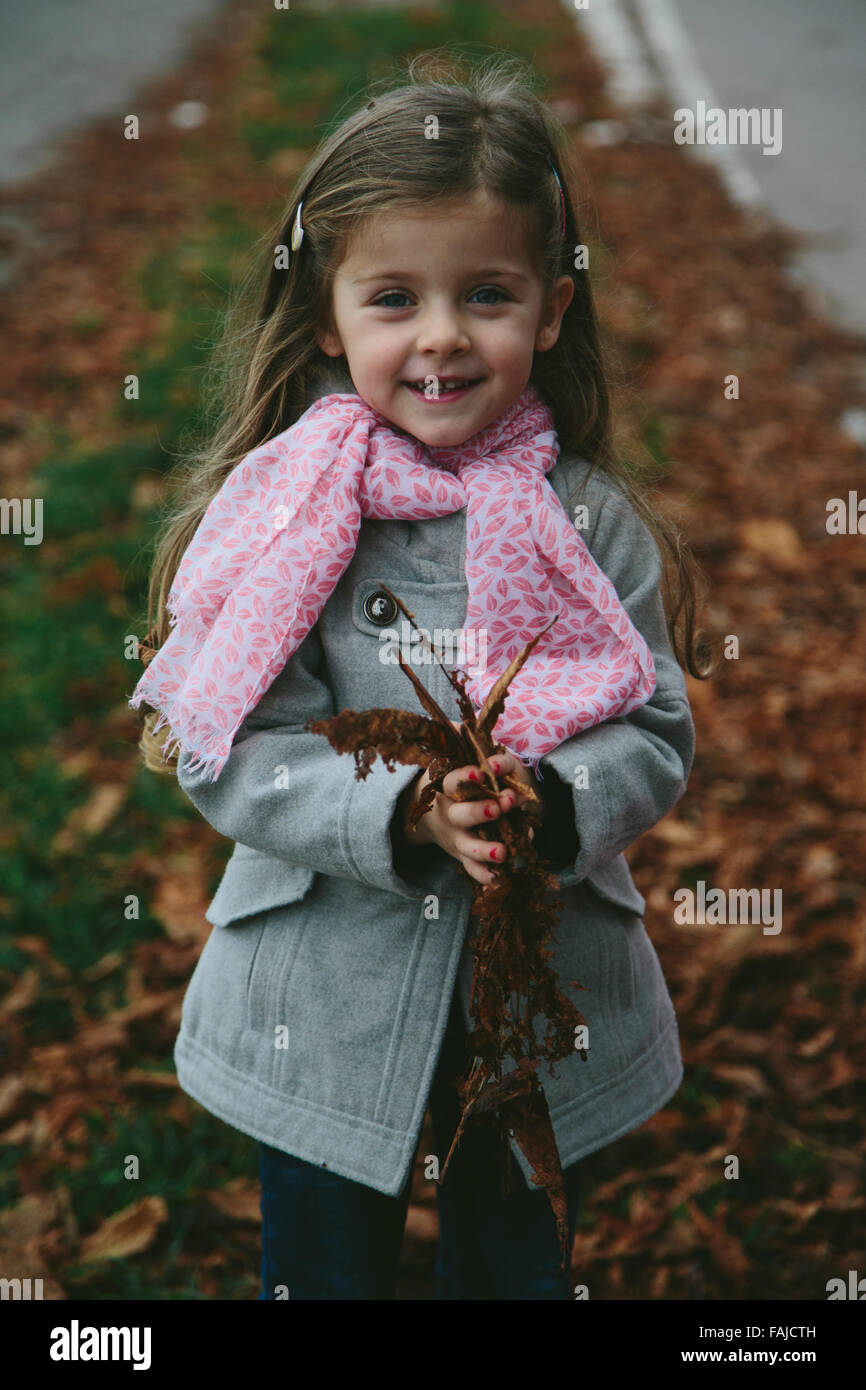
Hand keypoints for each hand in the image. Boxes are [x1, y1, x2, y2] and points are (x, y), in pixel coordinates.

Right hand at [400, 722, 539, 885]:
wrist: (428, 813)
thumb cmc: (452, 777)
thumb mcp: (450, 754)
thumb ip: (456, 738)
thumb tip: (461, 723)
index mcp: (445, 786)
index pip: (452, 780)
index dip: (466, 777)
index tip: (481, 773)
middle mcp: (448, 812)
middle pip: (460, 814)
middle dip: (480, 811)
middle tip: (500, 806)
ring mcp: (455, 836)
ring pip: (467, 846)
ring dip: (484, 850)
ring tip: (504, 852)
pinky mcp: (463, 854)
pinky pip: (471, 868)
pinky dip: (483, 875)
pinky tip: (498, 879)